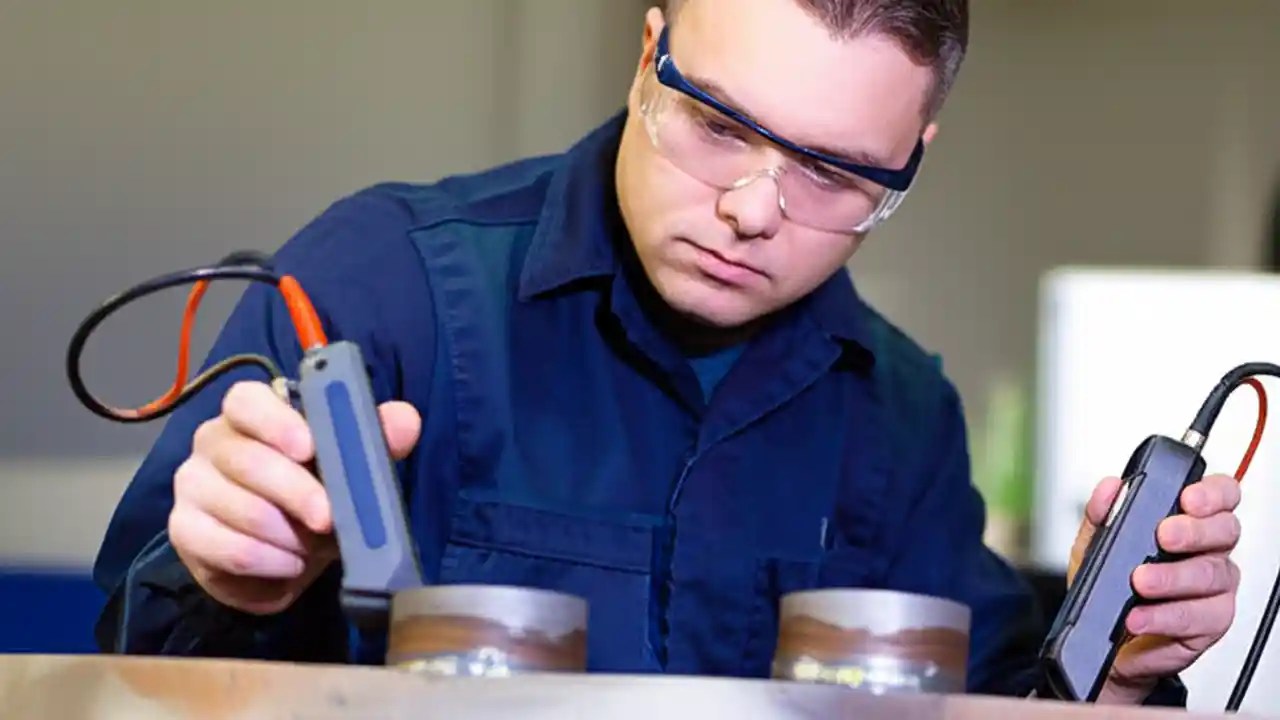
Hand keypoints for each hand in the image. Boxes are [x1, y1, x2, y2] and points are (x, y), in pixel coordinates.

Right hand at [169, 380, 421, 614]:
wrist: (290, 554)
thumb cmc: (318, 495)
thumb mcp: (352, 466)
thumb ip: (375, 439)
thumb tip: (405, 420)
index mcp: (252, 414)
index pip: (246, 400)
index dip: (276, 422)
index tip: (309, 447)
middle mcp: (213, 442)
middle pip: (245, 458)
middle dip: (295, 491)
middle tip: (329, 519)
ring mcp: (193, 486)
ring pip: (238, 508)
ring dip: (286, 535)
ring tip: (312, 548)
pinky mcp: (184, 531)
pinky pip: (225, 548)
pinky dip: (266, 562)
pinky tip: (288, 566)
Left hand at [1067, 474, 1241, 703]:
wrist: (1109, 634)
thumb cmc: (1113, 584)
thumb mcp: (1097, 544)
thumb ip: (1102, 513)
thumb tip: (1110, 489)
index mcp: (1191, 521)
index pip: (1219, 495)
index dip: (1210, 493)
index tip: (1187, 498)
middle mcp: (1210, 550)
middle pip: (1223, 531)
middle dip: (1193, 531)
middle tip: (1163, 536)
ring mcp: (1215, 587)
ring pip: (1210, 575)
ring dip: (1172, 577)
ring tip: (1140, 582)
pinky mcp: (1210, 622)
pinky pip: (1197, 617)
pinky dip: (1163, 616)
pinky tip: (1139, 616)